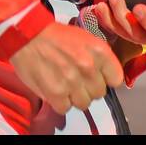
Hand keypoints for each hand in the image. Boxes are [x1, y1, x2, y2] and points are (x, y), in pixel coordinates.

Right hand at [9, 21, 123, 114]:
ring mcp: (72, 82)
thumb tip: (105, 76)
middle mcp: (89, 67)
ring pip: (84, 103)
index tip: (99, 78)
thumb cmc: (57, 36)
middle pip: (99, 93)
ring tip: (66, 85)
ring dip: (75, 97)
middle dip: (89, 88)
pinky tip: (56, 90)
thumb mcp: (87, 39)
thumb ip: (100, 58)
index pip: (116, 79)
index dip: (107, 79)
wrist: (29, 35)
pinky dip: (60, 102)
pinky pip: (65, 108)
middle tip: (78, 80)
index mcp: (100, 51)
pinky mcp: (56, 93)